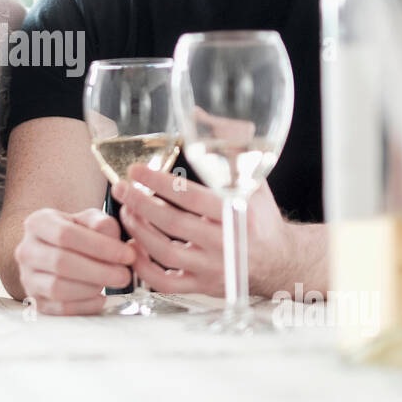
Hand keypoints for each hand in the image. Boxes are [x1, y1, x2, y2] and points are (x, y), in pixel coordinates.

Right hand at [14, 208, 134, 314]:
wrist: (57, 252)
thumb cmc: (77, 234)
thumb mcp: (89, 220)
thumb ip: (101, 223)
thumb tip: (111, 236)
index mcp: (38, 223)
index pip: (65, 235)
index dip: (99, 246)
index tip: (126, 255)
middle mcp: (26, 250)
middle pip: (61, 263)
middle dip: (99, 270)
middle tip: (124, 275)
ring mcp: (28, 278)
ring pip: (57, 288)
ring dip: (91, 287)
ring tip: (111, 282)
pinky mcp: (36, 301)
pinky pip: (60, 309)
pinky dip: (85, 305)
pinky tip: (100, 297)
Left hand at [115, 164, 293, 297]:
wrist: (278, 260)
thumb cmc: (261, 217)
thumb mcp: (252, 179)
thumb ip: (226, 147)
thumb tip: (198, 115)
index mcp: (236, 213)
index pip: (190, 197)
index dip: (159, 183)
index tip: (137, 171)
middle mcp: (224, 243)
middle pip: (172, 223)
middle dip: (141, 203)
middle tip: (122, 188)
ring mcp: (212, 268)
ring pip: (165, 252)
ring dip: (139, 230)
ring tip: (127, 212)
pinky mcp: (203, 286)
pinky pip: (166, 282)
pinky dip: (144, 267)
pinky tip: (135, 247)